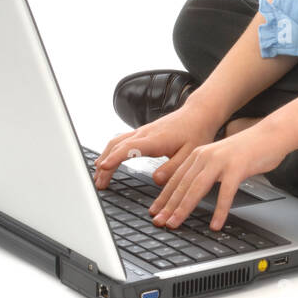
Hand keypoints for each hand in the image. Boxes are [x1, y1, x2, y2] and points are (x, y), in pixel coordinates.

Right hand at [91, 96, 222, 190]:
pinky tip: (107, 161)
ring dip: (104, 157)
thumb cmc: (196, 133)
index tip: (103, 168)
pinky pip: (120, 141)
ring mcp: (142, 131)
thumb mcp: (190, 154)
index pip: (130, 148)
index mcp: (155, 139)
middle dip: (104, 164)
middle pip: (116, 145)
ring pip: (116, 141)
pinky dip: (110, 151)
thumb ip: (173, 168)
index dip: (115, 158)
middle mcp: (144, 133)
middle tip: (99, 183)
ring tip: (98, 176)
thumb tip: (156, 180)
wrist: (199, 113)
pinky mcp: (142, 132)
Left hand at [147, 123, 287, 232]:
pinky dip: (220, 209)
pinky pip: (226, 191)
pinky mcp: (237, 167)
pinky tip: (216, 223)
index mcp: (198, 155)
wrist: (269, 136)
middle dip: (169, 206)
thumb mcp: (219, 161)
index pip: (176, 179)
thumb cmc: (245, 152)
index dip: (164, 197)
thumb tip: (190, 193)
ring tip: (176, 223)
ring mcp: (221, 161)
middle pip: (183, 185)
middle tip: (159, 222)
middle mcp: (206, 156)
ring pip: (197, 187)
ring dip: (185, 208)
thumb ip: (204, 172)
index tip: (155, 212)